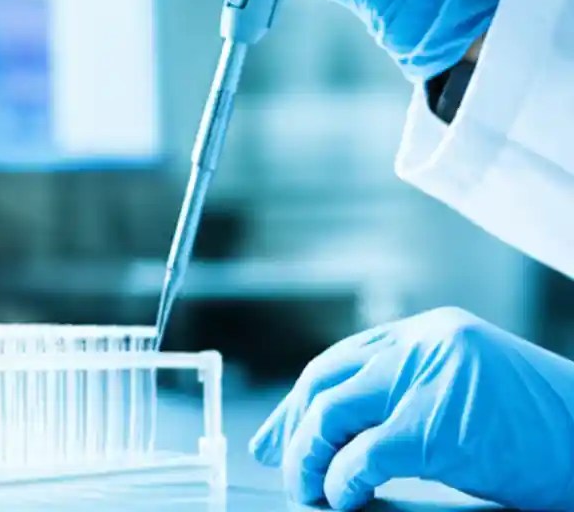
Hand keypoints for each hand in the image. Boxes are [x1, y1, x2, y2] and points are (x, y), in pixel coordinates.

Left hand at [252, 308, 573, 509]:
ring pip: (328, 412)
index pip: (342, 359)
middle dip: (292, 428)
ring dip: (306, 457)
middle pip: (325, 380)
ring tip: (307, 490)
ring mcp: (428, 379)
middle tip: (280, 467)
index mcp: (430, 332)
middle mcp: (423, 344)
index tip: (279, 437)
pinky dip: (341, 482)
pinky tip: (342, 500)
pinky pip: (360, 456)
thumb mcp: (470, 395)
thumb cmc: (546, 434)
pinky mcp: (433, 426)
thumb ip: (410, 397)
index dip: (302, 401)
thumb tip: (339, 437)